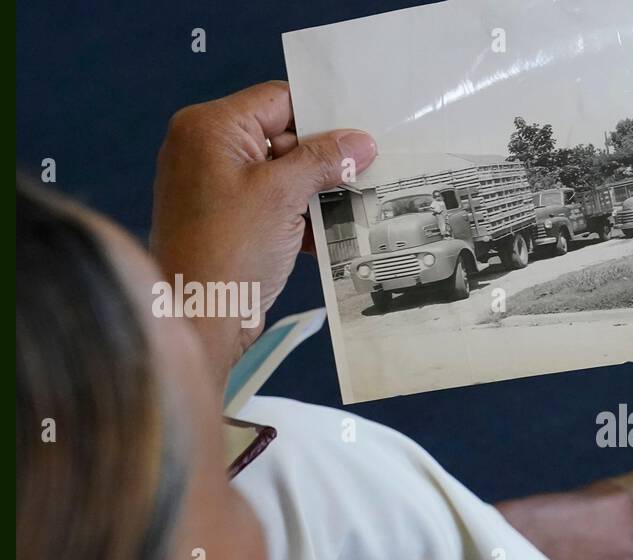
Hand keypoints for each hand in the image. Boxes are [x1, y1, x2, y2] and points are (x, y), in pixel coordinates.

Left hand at [149, 81, 376, 383]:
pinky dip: (301, 219)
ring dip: (317, 194)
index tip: (361, 138)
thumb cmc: (227, 251)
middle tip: (367, 175)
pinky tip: (332, 237)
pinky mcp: (228, 221)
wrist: (198, 318)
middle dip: (324, 162)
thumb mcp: (282, 196)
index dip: (322, 118)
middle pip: (283, 138)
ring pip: (282, 175)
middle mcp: (208, 150)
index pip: (279, 101)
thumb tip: (361, 142)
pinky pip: (273, 205)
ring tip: (355, 208)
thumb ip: (323, 161)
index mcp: (210, 128)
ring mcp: (216, 187)